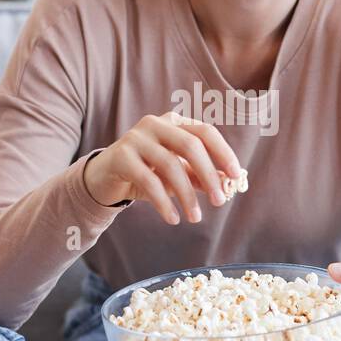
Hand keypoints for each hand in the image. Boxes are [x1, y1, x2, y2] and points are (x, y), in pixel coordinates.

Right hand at [82, 112, 242, 225]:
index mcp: (174, 122)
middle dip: (209, 175)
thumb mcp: (176, 175)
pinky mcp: (121, 156)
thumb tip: (227, 184)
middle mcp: (156, 124)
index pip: (205, 132)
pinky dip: (164, 202)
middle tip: (219, 202)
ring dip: (187, 195)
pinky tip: (173, 218)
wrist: (104, 179)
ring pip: (170, 165)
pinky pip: (148, 180)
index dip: (223, 153)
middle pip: (191, 145)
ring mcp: (136, 138)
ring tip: (195, 218)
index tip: (235, 175)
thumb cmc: (147, 173)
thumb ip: (199, 176)